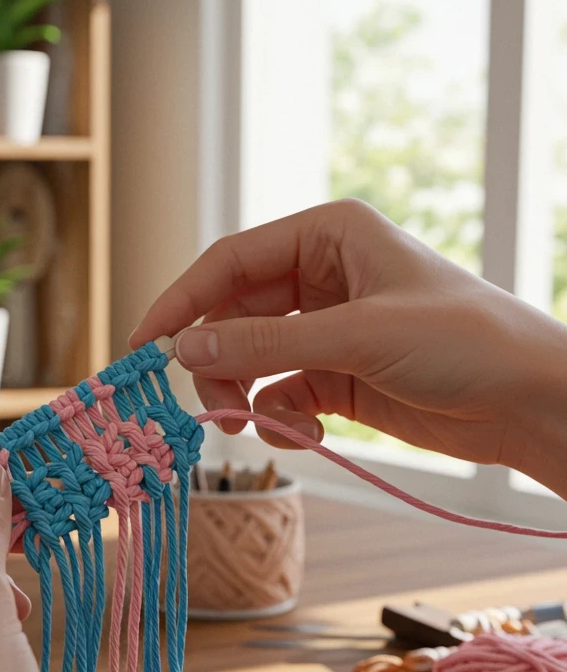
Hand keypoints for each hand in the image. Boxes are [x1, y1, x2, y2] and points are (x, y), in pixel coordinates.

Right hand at [131, 199, 566, 496]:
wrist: (529, 403)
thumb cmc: (464, 341)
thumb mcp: (356, 335)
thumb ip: (263, 344)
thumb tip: (181, 352)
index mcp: (326, 237)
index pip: (228, 264)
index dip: (180, 304)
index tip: (143, 348)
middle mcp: (320, 277)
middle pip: (231, 317)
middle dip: (216, 365)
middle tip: (209, 410)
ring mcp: (326, 330)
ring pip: (250, 361)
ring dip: (244, 398)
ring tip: (256, 428)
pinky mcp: (336, 377)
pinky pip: (279, 395)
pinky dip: (281, 419)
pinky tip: (309, 435)